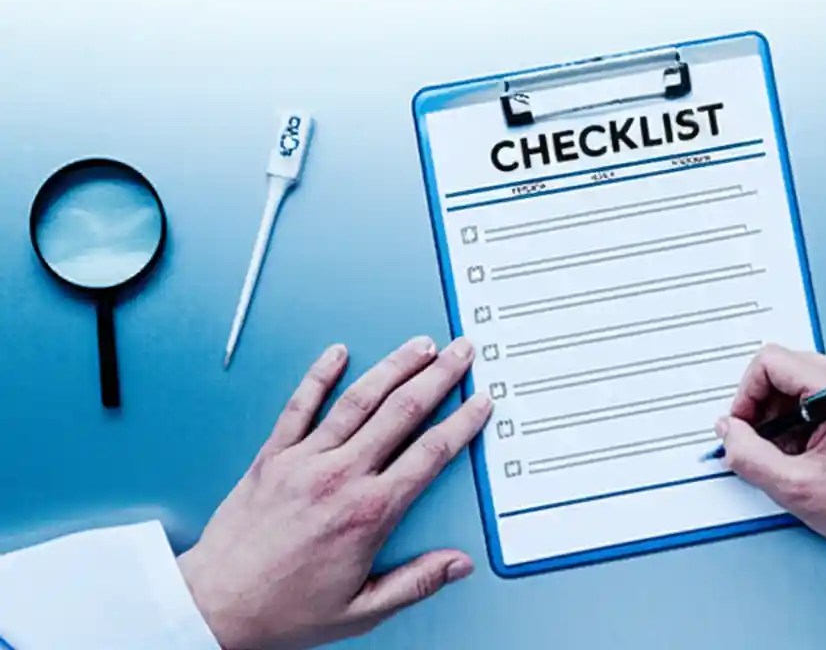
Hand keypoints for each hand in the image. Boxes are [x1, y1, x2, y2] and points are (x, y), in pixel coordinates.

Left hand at [178, 337, 491, 649]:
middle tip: (462, 352)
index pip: (430, 454)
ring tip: (421, 345)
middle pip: (402, 412)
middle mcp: (340, 476)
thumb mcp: (361, 611)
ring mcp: (304, 460)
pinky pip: (299, 405)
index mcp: (370, 512)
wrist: (215, 605)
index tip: (480, 402)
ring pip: (359, 400)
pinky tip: (338, 353)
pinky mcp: (273, 456)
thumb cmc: (284, 610)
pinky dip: (319, 375)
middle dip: (439, 377)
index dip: (462, 422)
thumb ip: (415, 582)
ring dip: (394, 366)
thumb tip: (458, 564)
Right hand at [716, 344, 825, 573]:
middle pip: (784, 370)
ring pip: (799, 384)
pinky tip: (807, 454)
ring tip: (788, 457)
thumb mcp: (798, 489)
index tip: (741, 430)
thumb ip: (749, 456)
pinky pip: (820, 397)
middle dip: (763, 410)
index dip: (745, 396)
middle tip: (760, 448)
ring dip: (782, 418)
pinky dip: (803, 422)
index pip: (770, 362)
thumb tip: (728, 432)